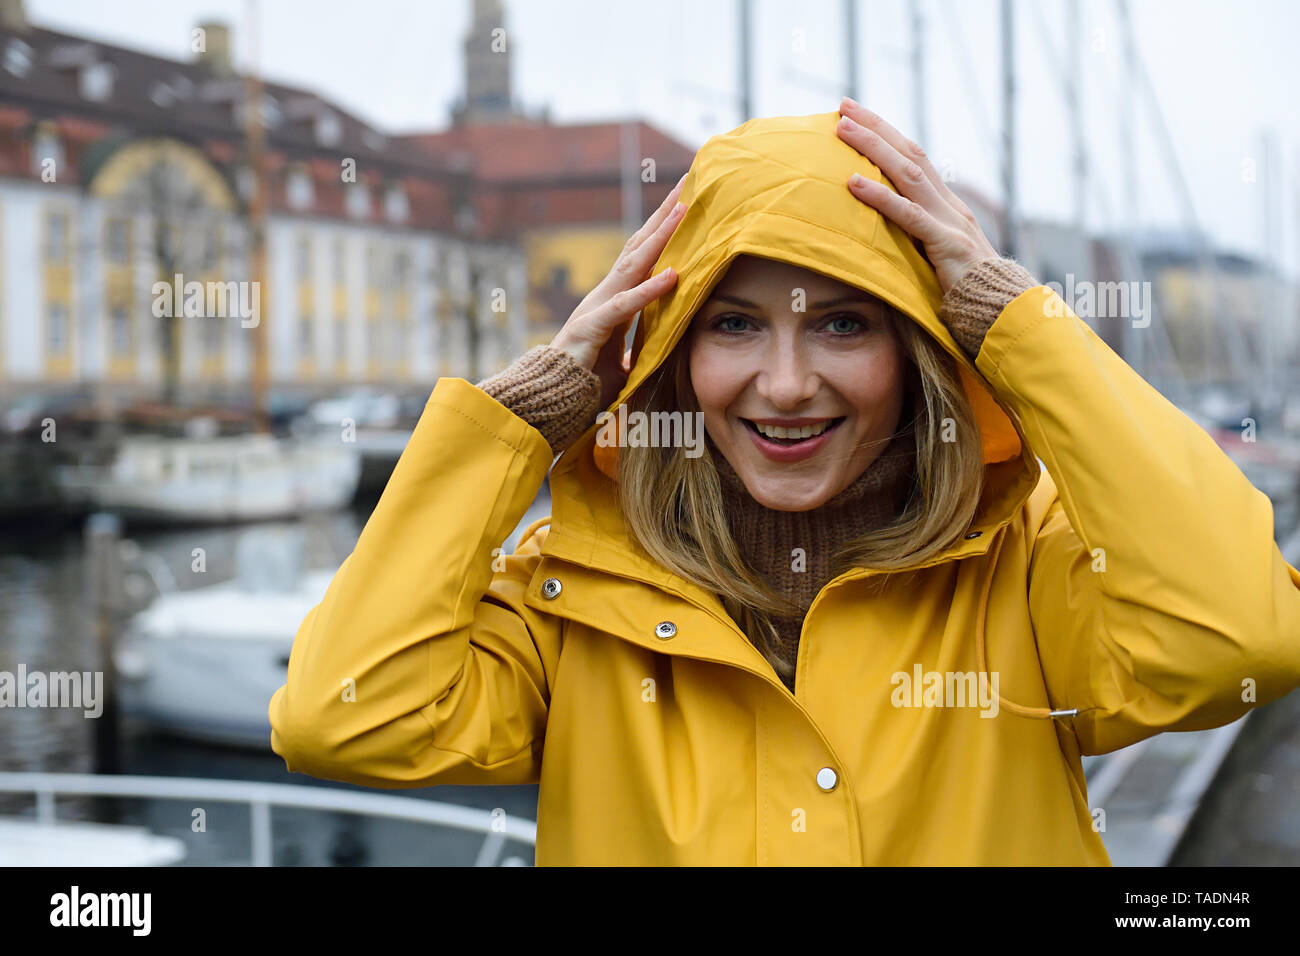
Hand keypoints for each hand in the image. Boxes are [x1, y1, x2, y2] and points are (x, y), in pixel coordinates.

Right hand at [551, 175, 686, 410]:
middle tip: (689, 181)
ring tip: (685, 209)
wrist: (550, 404)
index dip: (664, 229)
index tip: (688, 201)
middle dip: (664, 214)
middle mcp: (606, 296)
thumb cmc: (586, 385)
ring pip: (633, 264)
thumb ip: (642, 349)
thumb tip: (666, 349)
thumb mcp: (625, 363)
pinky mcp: (592, 329)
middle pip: (639, 246)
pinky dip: (649, 290)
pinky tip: (672, 275)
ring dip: (660, 236)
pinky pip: (625, 306)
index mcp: (616, 300)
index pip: (643, 256)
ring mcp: (597, 308)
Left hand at [835, 97, 998, 294]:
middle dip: (876, 127)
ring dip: (873, 147)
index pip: (915, 159)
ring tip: (843, 129)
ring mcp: (950, 221)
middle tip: (844, 106)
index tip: (857, 116)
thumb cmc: (968, 292)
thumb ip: (919, 240)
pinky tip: (853, 183)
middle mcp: (950, 205)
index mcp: (948, 206)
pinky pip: (909, 215)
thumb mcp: (939, 257)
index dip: (887, 136)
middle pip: (910, 154)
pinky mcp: (946, 244)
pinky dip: (880, 196)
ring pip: (908, 173)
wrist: (1006, 312)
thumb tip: (886, 233)